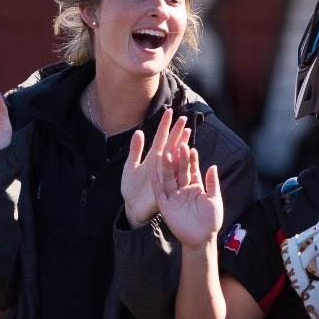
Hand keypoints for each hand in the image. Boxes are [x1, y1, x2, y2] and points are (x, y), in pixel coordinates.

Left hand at [123, 110, 188, 227]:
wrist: (133, 207)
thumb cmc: (132, 188)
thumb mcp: (130, 166)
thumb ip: (135, 149)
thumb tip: (139, 131)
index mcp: (153, 157)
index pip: (161, 137)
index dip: (164, 124)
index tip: (169, 111)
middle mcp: (162, 163)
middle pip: (171, 144)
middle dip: (177, 131)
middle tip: (184, 117)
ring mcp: (166, 173)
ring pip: (175, 156)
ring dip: (181, 145)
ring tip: (187, 131)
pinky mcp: (167, 185)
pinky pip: (173, 173)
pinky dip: (178, 164)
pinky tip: (183, 154)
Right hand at [152, 133, 223, 250]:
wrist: (202, 238)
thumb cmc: (211, 220)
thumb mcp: (215, 199)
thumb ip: (213, 183)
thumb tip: (213, 165)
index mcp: (195, 187)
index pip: (192, 170)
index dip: (192, 160)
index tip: (191, 148)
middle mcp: (183, 189)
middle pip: (180, 172)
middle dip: (180, 160)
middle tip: (179, 145)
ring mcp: (173, 197)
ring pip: (168, 179)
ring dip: (167, 167)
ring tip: (166, 153)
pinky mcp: (165, 206)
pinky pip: (159, 193)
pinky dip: (156, 183)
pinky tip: (154, 172)